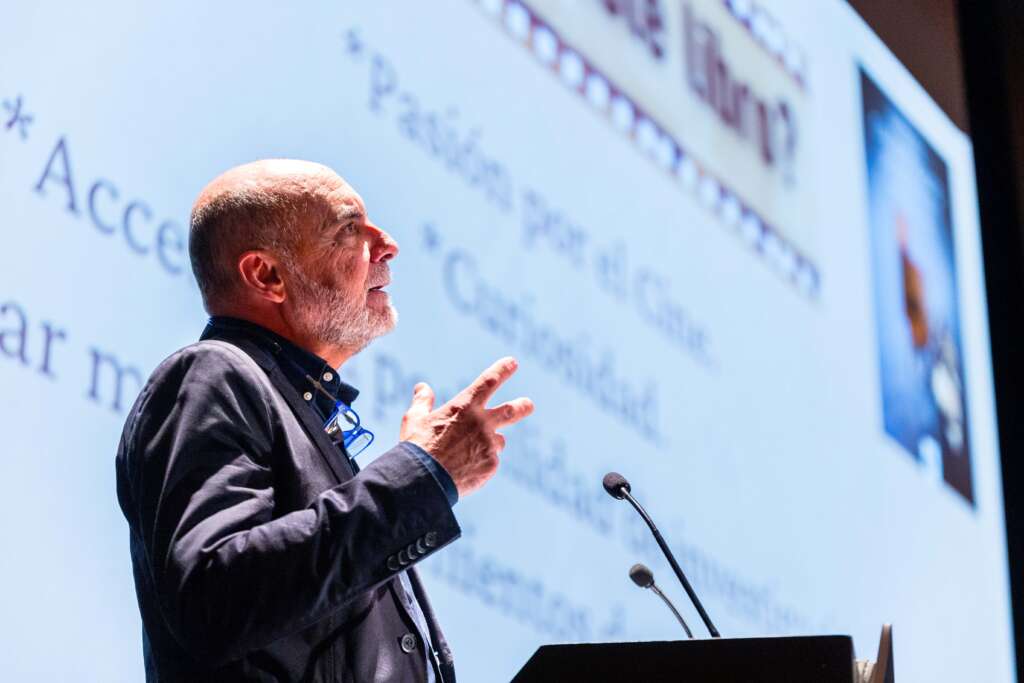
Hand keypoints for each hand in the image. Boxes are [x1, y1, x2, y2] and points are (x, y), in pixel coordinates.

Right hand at [400, 357, 533, 496]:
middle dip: (523, 406)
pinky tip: (465, 470)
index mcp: (464, 407)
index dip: (502, 370)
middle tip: (529, 404)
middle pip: (511, 411)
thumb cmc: (416, 447)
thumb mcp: (414, 419)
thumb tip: (422, 387)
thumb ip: (422, 401)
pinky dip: (481, 463)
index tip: (512, 363)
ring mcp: (488, 444)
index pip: (488, 381)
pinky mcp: (491, 465)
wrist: (422, 479)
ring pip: (498, 441)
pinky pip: (491, 461)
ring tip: (467, 454)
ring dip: (490, 443)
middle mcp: (482, 423)